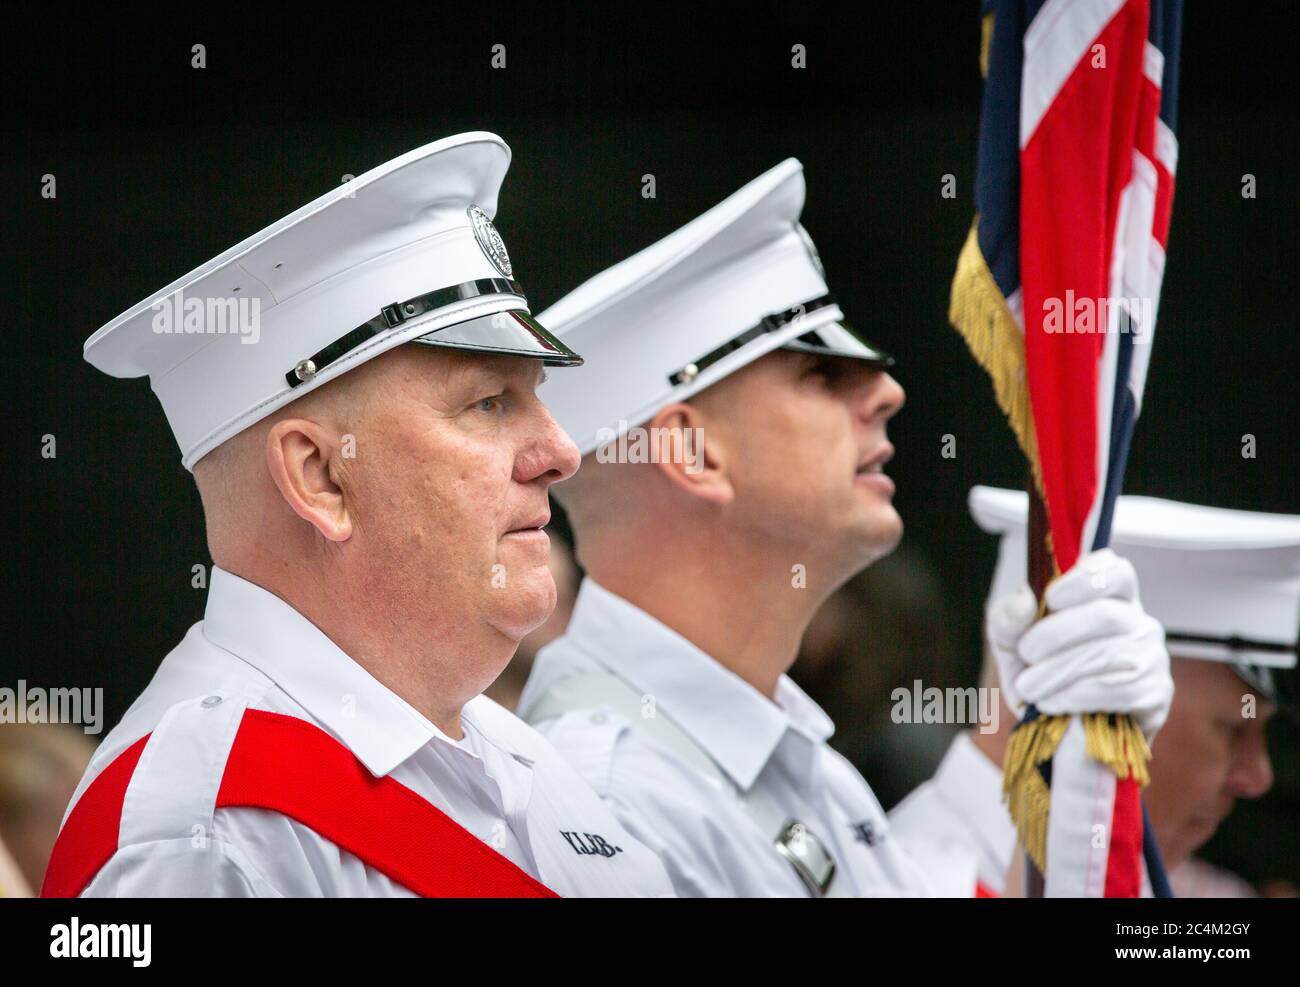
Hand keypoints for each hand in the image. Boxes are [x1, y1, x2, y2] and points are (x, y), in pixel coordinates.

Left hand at [986, 548, 1172, 740]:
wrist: (1059, 735)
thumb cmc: (1041, 677)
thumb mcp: (1012, 647)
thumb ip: (1008, 620)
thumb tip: (1023, 599)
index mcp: (1109, 600)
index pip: (1117, 572)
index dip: (1086, 580)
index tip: (1051, 598)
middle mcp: (1138, 623)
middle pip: (1106, 614)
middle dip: (1057, 634)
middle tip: (1025, 653)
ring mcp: (1153, 657)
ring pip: (1110, 654)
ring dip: (1061, 670)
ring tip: (1029, 686)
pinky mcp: (1157, 694)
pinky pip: (1120, 689)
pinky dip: (1078, 695)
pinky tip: (1052, 702)